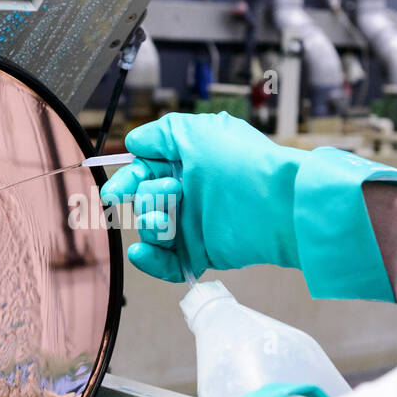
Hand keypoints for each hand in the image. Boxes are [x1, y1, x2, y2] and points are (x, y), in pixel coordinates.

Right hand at [100, 112, 307, 281]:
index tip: (115, 192)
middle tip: (169, 195)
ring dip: (150, 226)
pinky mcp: (201, 253)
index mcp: (186, 163)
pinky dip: (152, 262)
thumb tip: (134, 141)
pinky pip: (168, 264)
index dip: (127, 180)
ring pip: (151, 231)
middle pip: (143, 201)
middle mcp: (189, 194)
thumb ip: (161, 133)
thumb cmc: (243, 163)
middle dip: (145, 199)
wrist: (280, 205)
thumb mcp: (198, 132)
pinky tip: (142, 254)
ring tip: (168, 222)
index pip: (144, 172)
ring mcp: (194, 225)